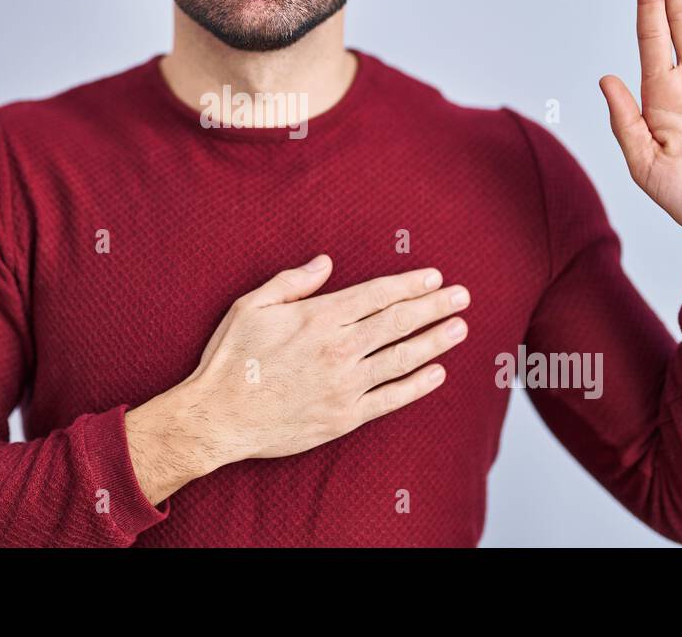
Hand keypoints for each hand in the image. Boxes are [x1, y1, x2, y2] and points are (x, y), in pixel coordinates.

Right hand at [174, 255, 469, 465]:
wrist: (218, 417)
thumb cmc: (232, 359)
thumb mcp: (251, 306)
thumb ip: (291, 283)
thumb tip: (325, 262)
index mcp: (318, 319)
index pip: (376, 296)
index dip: (409, 285)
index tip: (435, 278)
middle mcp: (338, 349)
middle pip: (397, 322)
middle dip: (433, 307)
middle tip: (462, 297)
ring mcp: (344, 385)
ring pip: (401, 358)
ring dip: (434, 341)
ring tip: (459, 328)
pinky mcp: (344, 417)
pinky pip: (390, 399)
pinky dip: (416, 385)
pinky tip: (436, 373)